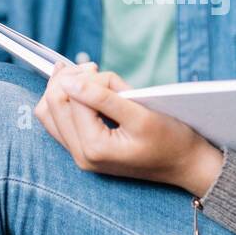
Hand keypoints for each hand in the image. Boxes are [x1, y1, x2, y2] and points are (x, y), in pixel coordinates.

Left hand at [34, 63, 224, 195]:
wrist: (186, 165)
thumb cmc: (172, 140)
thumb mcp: (141, 114)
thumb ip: (102, 97)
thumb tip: (69, 80)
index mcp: (94, 148)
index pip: (72, 98)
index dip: (91, 79)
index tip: (115, 79)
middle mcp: (81, 155)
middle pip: (52, 105)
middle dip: (71, 80)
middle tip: (95, 69)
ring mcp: (81, 155)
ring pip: (49, 113)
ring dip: (64, 89)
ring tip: (88, 78)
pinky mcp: (85, 151)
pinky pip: (59, 123)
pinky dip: (67, 103)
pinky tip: (82, 91)